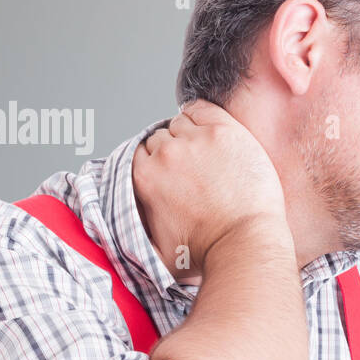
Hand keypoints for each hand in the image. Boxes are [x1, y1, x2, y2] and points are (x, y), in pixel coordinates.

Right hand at [133, 99, 288, 275]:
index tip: (171, 172)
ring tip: (207, 156)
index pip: (140, 153)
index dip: (156, 162)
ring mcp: (196, 140)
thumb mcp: (153, 251)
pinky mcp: (224, 131)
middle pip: (160, 137)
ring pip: (181, 122)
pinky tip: (213, 132)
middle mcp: (165, 154)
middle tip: (194, 170)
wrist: (244, 243)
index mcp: (144, 177)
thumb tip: (115, 234)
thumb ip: (132, 234)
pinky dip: (203, 115)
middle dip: (173, 151)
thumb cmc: (205, 251)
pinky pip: (203, 108)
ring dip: (190, 134)